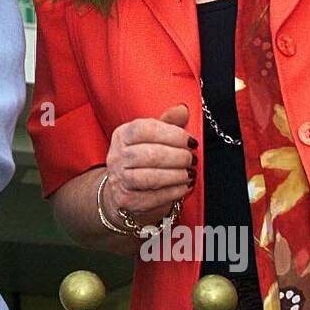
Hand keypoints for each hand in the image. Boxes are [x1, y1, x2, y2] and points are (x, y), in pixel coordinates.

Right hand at [102, 104, 195, 225]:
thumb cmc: (143, 158)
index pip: (145, 129)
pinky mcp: (127, 200)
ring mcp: (119, 179)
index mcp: (122, 135)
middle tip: (192, 159)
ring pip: (150, 177)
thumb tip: (182, 109)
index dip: (171, 134)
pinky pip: (153, 196)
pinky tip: (185, 186)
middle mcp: (116, 156)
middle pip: (149, 154)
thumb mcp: (152, 138)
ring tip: (190, 173)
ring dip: (176, 175)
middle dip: (177, 157)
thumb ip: (168, 123)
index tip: (191, 140)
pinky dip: (173, 191)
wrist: (123, 190)